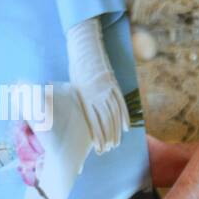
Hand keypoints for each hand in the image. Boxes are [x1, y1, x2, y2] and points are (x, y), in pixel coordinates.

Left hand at [66, 17, 127, 152]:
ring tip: (116, 143)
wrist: (85, 48)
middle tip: (108, 150)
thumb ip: (78, 100)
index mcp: (84, 96)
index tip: (98, 147)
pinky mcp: (114, 84)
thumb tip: (80, 115)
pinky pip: (120, 103)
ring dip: (115, 130)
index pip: (93, 121)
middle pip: (105, 120)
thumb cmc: (76, 67)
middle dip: (107, 137)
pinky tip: (125, 128)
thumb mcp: (73, 84)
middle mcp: (96, 95)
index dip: (97, 136)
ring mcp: (107, 89)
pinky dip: (124, 116)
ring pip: (114, 114)